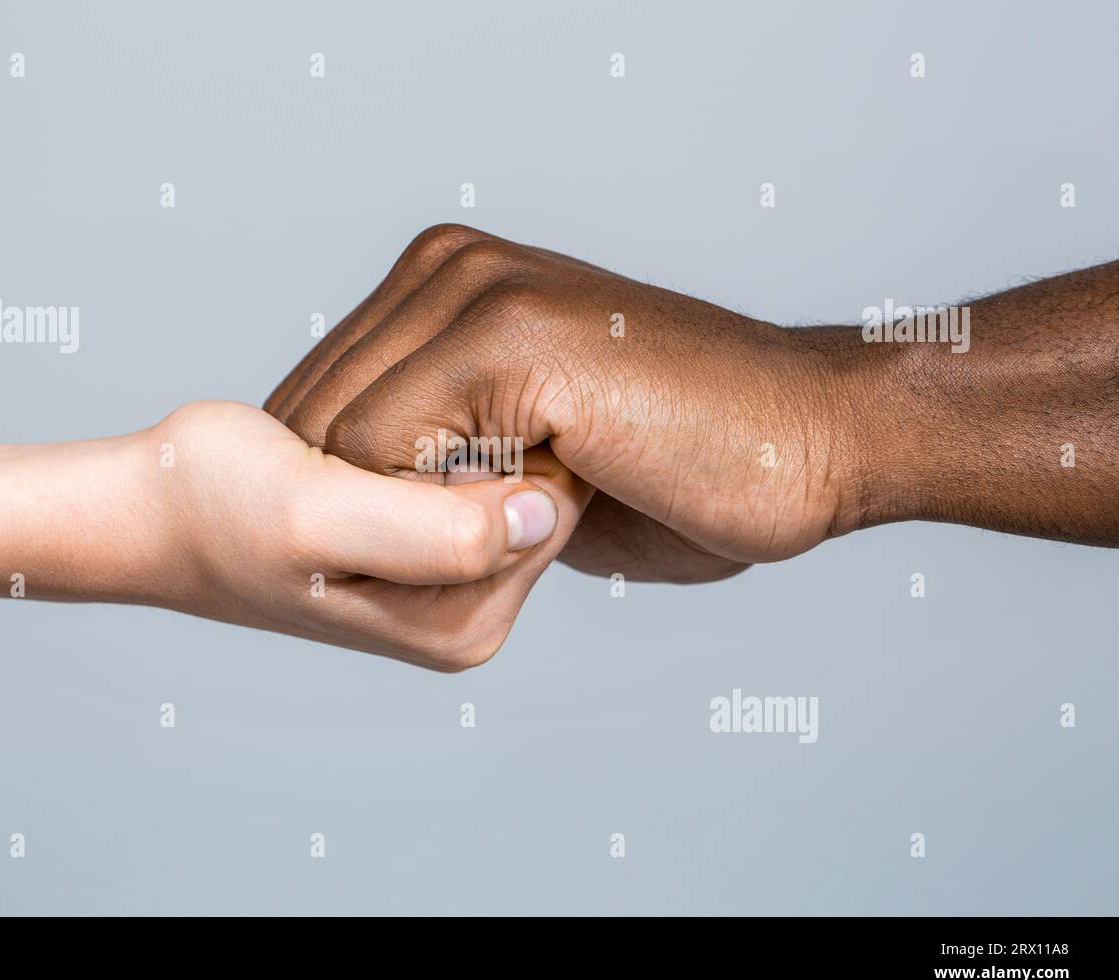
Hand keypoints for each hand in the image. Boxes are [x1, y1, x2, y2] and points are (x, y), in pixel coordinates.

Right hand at [149, 401, 589, 668]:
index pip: (552, 511)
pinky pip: (471, 462)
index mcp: (459, 621)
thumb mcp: (320, 517)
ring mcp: (446, 571)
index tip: (444, 399)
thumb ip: (439, 531)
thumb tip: (546, 513)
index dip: (515, 432)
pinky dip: (441, 423)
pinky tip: (388, 407)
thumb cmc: (213, 507)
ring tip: (389, 398)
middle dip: (492, 428)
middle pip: (539, 492)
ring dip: (464, 418)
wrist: (149, 501)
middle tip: (410, 389)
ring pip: (506, 467)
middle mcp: (466, 607)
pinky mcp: (424, 532)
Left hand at [267, 225, 868, 580]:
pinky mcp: (510, 336)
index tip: (416, 560)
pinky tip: (534, 519)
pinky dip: (425, 525)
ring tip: (516, 536)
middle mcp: (448, 267)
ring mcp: (475, 289)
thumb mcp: (528, 463)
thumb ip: (443, 467)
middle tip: (463, 566)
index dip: (341, 505)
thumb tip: (357, 510)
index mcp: (445, 282)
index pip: (314, 407)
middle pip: (310, 426)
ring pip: (335, 448)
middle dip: (358, 519)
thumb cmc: (684, 467)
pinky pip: (380, 459)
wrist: (816, 441)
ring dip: (397, 527)